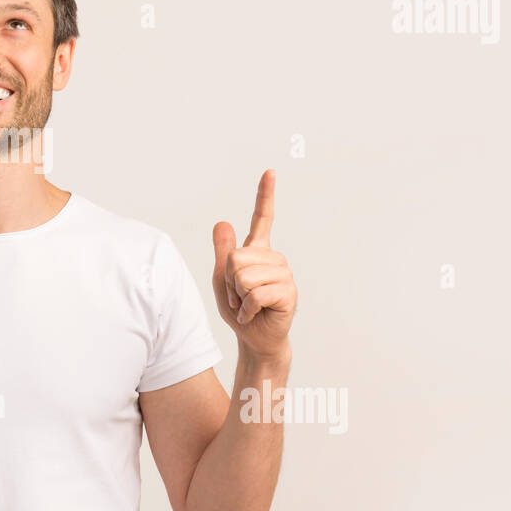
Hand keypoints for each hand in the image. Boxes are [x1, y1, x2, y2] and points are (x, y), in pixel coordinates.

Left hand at [212, 169, 296, 359]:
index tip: (269, 171)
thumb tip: (222, 221)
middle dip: (229, 282)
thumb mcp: (222, 278)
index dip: (265, 194)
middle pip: (236, 258)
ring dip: (238, 297)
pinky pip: (255, 293)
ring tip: (248, 305)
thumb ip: (223, 252)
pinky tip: (254, 314)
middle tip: (238, 297)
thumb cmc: (238, 308)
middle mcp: (274, 258)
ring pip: (243, 276)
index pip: (262, 217)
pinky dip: (247, 309)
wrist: (253, 338)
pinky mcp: (288, 292)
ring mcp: (283, 274)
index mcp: (258, 250)